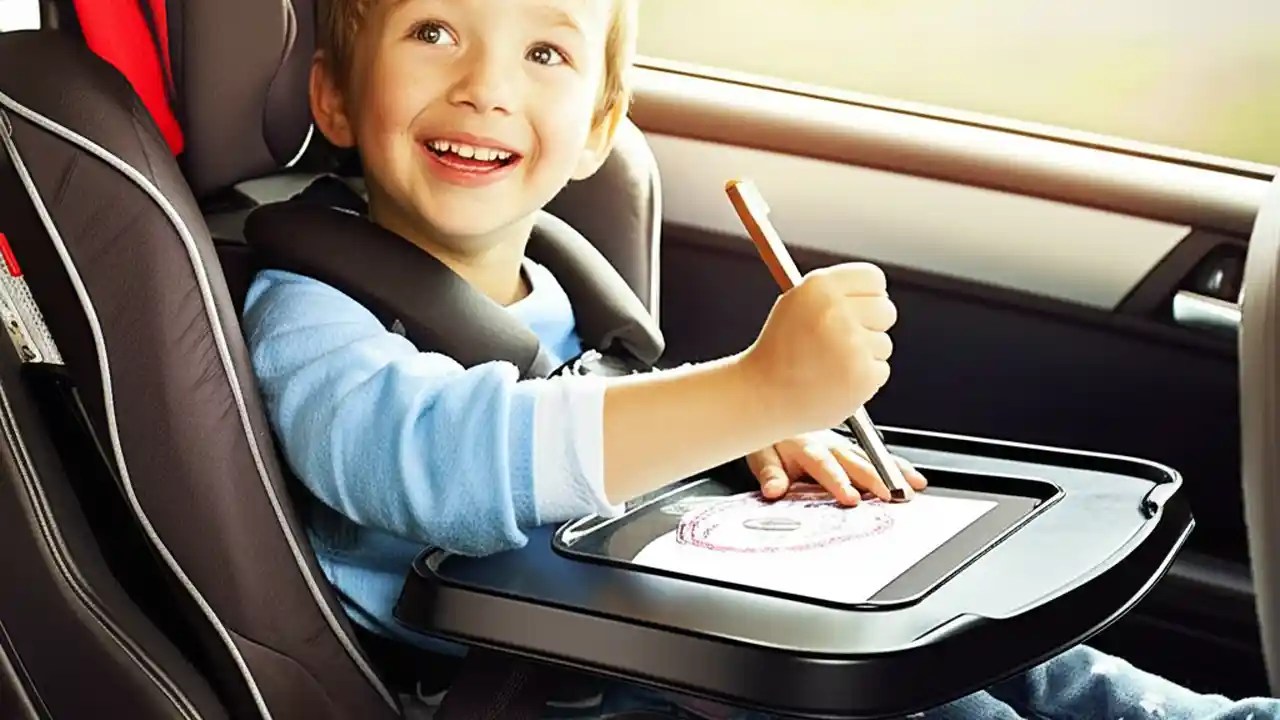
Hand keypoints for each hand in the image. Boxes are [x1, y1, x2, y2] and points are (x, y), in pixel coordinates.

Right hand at [741, 263, 896, 434]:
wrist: (761, 395)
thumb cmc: (777, 353)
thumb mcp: (794, 305)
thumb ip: (833, 294)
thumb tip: (875, 294)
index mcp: (819, 287)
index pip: (873, 278)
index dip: (871, 295)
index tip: (865, 305)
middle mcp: (836, 311)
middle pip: (886, 310)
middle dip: (872, 325)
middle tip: (848, 339)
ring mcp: (852, 344)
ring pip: (883, 344)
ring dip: (864, 356)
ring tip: (830, 365)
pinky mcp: (863, 375)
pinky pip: (880, 371)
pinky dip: (862, 380)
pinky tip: (835, 381)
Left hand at [746, 430, 927, 505]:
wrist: (769, 404)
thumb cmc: (768, 436)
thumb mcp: (758, 453)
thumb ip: (769, 473)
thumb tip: (773, 490)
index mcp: (804, 444)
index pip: (822, 464)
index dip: (836, 481)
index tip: (849, 497)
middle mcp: (828, 441)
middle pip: (853, 460)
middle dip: (873, 478)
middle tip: (891, 495)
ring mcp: (841, 442)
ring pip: (870, 456)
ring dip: (892, 472)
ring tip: (911, 487)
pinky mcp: (850, 444)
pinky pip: (875, 454)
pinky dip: (896, 465)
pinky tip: (913, 476)